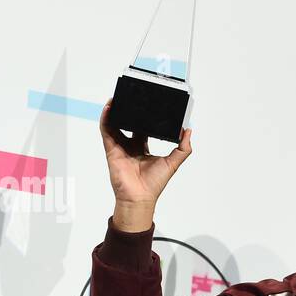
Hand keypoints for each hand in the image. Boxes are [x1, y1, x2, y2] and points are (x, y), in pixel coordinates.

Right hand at [99, 97, 191, 228]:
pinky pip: (106, 130)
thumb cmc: (154, 184)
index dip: (146, 118)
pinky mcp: (111, 149)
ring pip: (115, 125)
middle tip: (134, 98)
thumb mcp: (174, 163)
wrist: (140, 197)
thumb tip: (188, 131)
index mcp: (144, 149)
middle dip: (131, 112)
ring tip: (119, 98)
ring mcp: (120, 147)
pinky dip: (106, 118)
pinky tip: (110, 107)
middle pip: (129, 124)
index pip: (144, 129)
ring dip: (116, 111)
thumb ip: (183, 148)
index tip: (150, 107)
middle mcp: (131, 147)